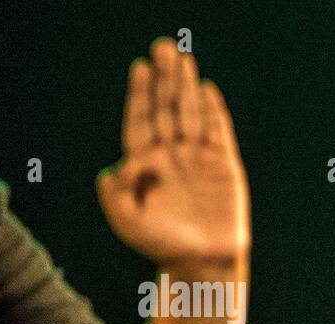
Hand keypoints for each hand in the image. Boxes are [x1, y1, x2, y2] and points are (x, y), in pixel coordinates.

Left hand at [96, 37, 249, 268]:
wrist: (204, 263)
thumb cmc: (163, 246)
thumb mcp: (127, 222)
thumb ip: (114, 195)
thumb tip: (110, 170)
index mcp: (146, 164)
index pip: (141, 120)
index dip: (141, 94)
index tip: (140, 69)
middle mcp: (172, 157)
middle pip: (166, 109)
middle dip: (165, 79)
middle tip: (164, 48)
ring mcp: (199, 160)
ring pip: (192, 115)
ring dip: (187, 87)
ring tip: (184, 58)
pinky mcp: (225, 168)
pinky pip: (219, 133)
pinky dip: (215, 112)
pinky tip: (208, 90)